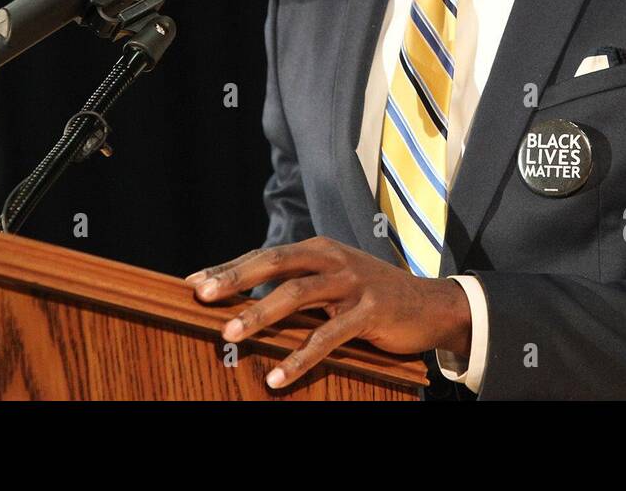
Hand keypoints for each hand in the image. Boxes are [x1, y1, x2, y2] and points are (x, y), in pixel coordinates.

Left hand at [185, 236, 471, 388]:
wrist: (430, 304)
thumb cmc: (371, 294)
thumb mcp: (334, 281)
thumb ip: (298, 284)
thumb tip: (247, 298)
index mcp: (319, 248)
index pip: (265, 255)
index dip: (229, 268)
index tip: (194, 283)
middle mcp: (333, 259)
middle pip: (276, 263)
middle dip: (236, 279)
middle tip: (203, 296)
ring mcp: (351, 283)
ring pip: (297, 294)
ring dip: (261, 315)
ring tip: (230, 334)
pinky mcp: (368, 311)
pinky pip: (327, 336)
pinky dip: (299, 357)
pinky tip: (278, 376)